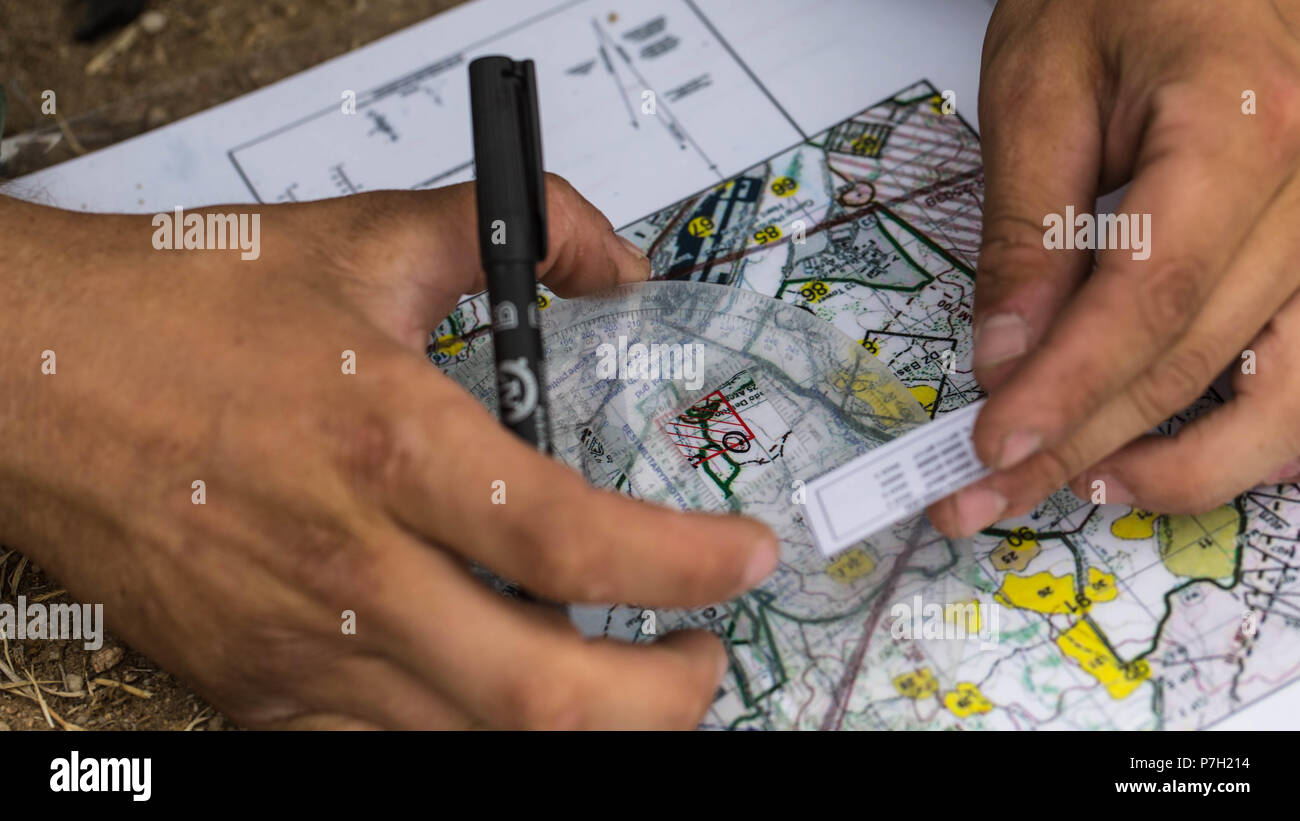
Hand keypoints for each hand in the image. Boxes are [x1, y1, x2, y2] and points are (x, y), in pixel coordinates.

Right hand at [0, 177, 777, 728]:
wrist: (29, 377)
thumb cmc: (181, 312)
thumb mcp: (366, 239)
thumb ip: (516, 231)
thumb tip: (609, 261)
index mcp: (390, 445)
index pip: (576, 541)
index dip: (686, 565)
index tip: (743, 559)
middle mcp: (351, 566)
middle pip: (545, 695)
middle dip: (661, 698)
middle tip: (701, 656)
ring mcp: (300, 647)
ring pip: (475, 745)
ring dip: (579, 728)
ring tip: (624, 678)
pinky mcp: (255, 687)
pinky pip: (385, 750)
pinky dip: (469, 734)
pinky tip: (497, 687)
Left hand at [928, 0, 1299, 536]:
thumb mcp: (1039, 90)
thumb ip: (1026, 232)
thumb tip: (1005, 360)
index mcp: (1244, 127)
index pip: (1152, 295)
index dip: (1069, 388)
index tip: (992, 449)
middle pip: (1197, 355)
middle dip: (1081, 443)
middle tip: (983, 495)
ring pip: (1283, 393)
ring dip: (1176, 465)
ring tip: (1075, 487)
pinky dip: (1248, 435)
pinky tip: (1167, 458)